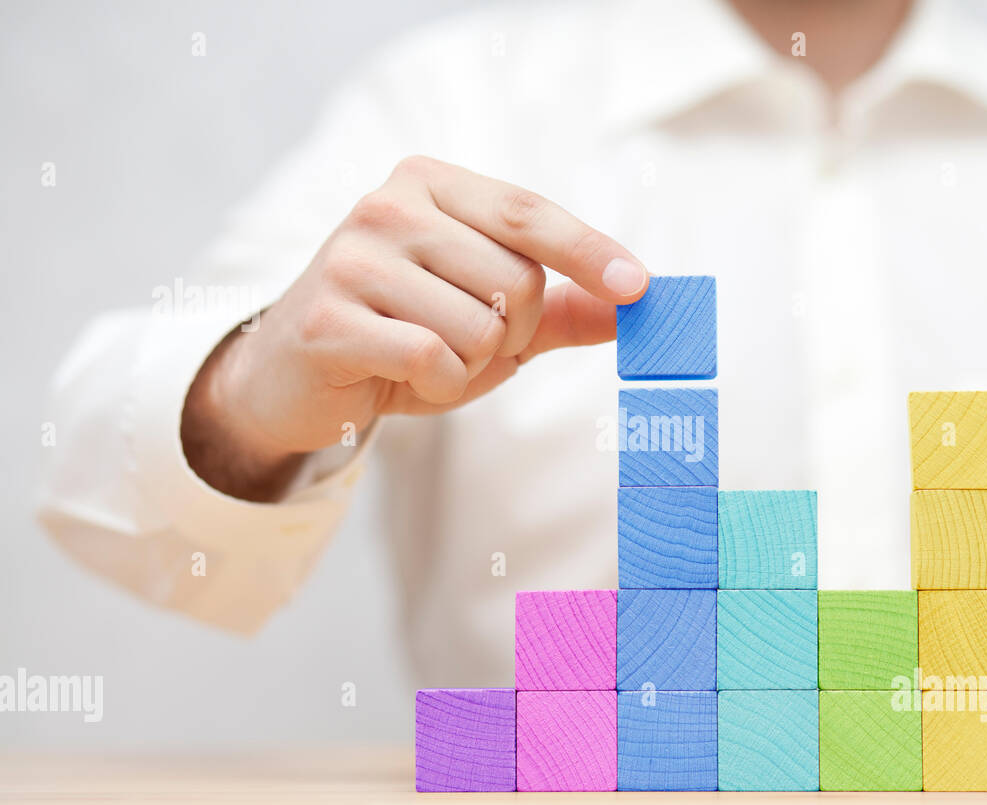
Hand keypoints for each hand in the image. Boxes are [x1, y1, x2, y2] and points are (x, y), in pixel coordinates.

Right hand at [181, 156, 647, 499]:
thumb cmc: (403, 336)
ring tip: (425, 356)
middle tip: (464, 339)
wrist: (297, 377)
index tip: (640, 286)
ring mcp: (354, 259)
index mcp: (430, 185)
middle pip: (518, 280)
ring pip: (481, 326)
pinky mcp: (331, 317)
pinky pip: (435, 359)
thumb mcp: (491, 316)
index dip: (590, 252)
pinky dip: (441, 386)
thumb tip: (637, 305)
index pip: (530, 214)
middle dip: (513, 332)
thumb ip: (561, 308)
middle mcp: (388, 206)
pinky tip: (403, 377)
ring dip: (472, 364)